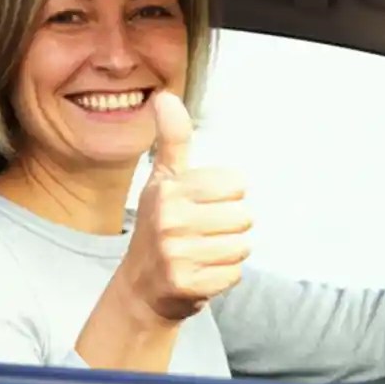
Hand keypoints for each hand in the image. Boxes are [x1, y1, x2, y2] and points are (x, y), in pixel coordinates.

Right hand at [119, 91, 251, 322]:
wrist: (141, 286)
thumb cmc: (160, 224)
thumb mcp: (164, 179)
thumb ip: (172, 138)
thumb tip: (165, 96)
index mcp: (169, 189)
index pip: (237, 184)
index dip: (226, 196)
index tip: (202, 205)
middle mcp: (169, 220)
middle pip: (244, 217)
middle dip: (230, 227)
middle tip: (202, 234)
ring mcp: (175, 254)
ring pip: (242, 246)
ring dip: (228, 252)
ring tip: (202, 253)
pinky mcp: (186, 284)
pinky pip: (234, 274)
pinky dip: (223, 276)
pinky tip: (201, 273)